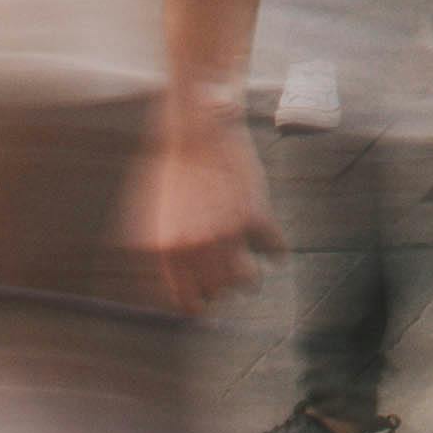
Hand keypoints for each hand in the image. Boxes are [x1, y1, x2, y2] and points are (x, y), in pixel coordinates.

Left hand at [122, 95, 275, 313]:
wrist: (198, 129)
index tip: (205, 302)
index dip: (197, 304)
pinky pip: (275, 250)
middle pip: (219, 292)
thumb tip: (175, 280)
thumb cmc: (174, 168)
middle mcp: (200, 249)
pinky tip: (275, 249)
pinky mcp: (257, 215)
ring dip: (250, 277)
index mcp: (171, 252)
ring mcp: (230, 233)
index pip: (186, 301)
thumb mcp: (155, 215)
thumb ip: (165, 251)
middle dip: (223, 287)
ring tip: (251, 271)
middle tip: (226, 276)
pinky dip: (276, 252)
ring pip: (249, 281)